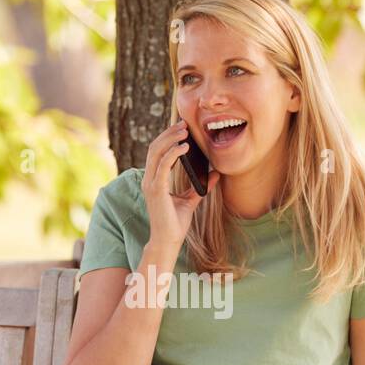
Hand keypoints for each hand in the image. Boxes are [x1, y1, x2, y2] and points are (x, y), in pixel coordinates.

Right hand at [141, 120, 219, 249]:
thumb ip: (200, 186)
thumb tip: (215, 173)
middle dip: (169, 133)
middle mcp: (149, 179)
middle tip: (184, 123)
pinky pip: (163, 165)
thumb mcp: (190, 200)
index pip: (157, 152)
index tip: (182, 128)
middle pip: (155, 147)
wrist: (168, 241)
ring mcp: (150, 184)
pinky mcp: (156, 190)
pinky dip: (173, 153)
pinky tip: (184, 146)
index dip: (168, 137)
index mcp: (154, 180)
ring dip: (171, 138)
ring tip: (185, 130)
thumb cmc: (175, 223)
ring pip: (156, 152)